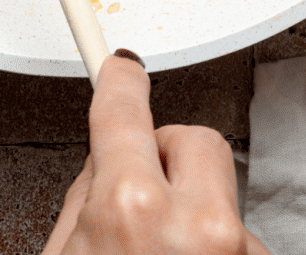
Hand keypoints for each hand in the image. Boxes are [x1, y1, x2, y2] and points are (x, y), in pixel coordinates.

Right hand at [42, 50, 271, 254]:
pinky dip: (215, 250)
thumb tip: (102, 168)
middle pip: (195, 139)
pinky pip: (240, 239)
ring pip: (222, 197)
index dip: (120, 82)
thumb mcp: (65, 252)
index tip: (123, 68)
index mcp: (132, 208)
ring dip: (196, 216)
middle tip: (147, 191)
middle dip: (169, 154)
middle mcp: (196, 224)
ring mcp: (238, 250)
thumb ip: (85, 200)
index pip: (124, 111)